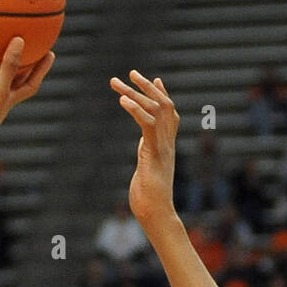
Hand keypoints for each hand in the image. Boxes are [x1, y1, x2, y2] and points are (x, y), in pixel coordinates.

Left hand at [109, 69, 179, 225]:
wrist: (157, 214)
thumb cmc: (150, 201)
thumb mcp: (147, 173)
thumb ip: (147, 159)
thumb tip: (145, 156)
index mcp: (165, 146)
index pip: (169, 114)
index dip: (162, 95)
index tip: (153, 79)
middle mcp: (167, 143)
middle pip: (163, 105)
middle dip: (147, 87)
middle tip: (130, 72)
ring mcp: (163, 147)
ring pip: (156, 109)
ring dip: (136, 92)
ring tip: (118, 82)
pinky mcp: (155, 153)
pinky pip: (147, 124)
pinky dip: (135, 109)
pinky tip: (122, 100)